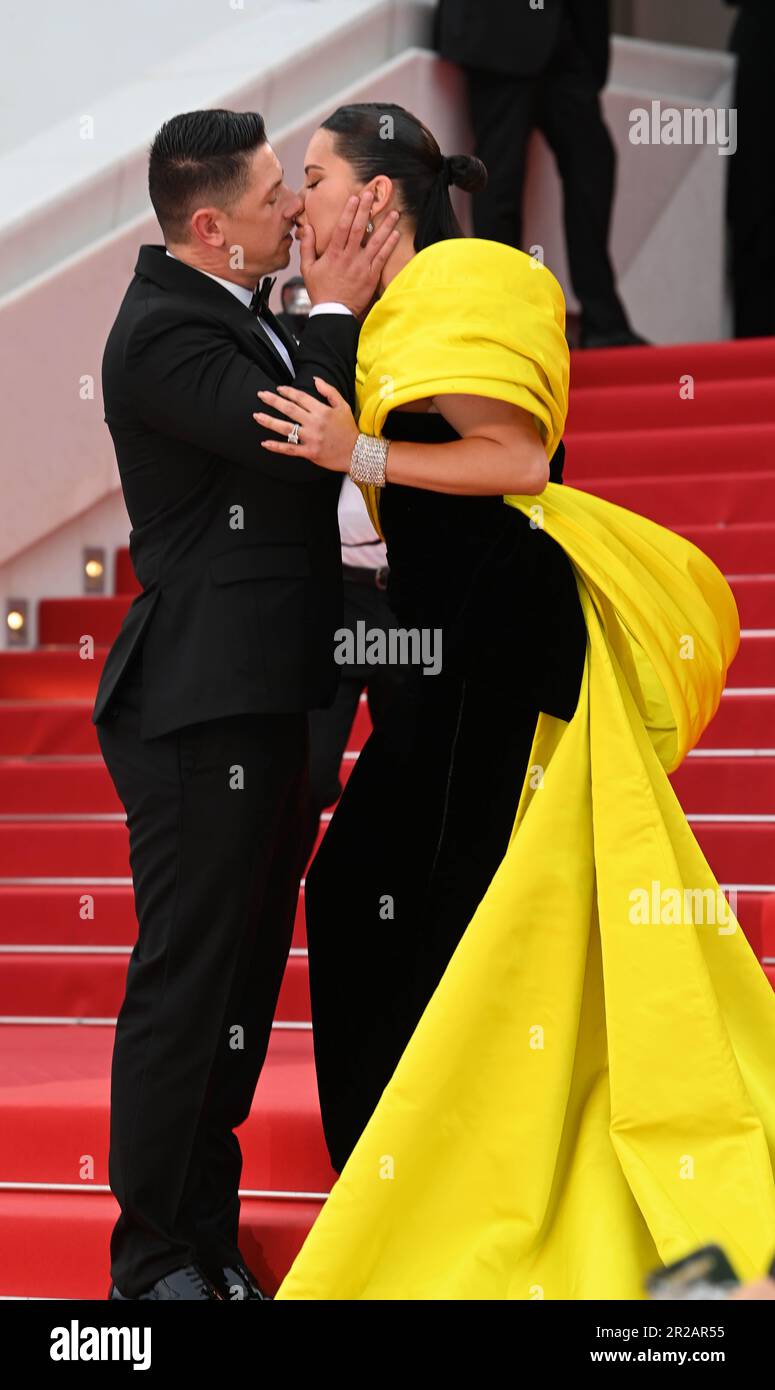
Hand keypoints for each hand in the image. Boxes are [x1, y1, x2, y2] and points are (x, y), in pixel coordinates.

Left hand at [254, 377, 358, 471]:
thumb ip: (329, 391)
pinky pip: (290, 449)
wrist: (357, 453)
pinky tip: (265, 443)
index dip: (288, 391)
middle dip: (273, 401)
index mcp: (322, 410)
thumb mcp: (343, 406)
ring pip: (286, 428)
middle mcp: (314, 423)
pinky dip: (277, 446)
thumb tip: (315, 379)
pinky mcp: (309, 452)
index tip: (278, 389)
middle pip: (289, 409)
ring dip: (269, 421)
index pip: (301, 397)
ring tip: (256, 416)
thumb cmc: (349, 429)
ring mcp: (311, 438)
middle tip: (261, 395)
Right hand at [299, 192, 400, 316]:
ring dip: (385, 226)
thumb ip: (307, 246)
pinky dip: (389, 245)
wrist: (333, 313)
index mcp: (333, 254)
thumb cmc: (321, 291)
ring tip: (394, 213)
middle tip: (372, 195)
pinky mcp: (371, 276)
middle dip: (366, 210)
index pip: (343, 227)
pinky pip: (382, 258)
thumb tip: (306, 227)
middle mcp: (349, 257)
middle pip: (360, 229)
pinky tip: (395, 234)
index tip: (355, 198)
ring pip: (376, 242)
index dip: (350, 211)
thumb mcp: (307, 269)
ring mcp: (362, 266)